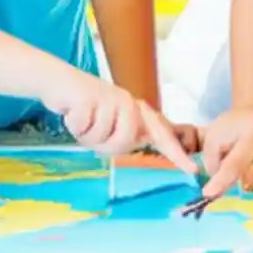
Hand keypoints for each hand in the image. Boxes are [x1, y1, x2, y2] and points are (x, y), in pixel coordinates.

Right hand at [48, 75, 199, 174]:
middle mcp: (128, 102)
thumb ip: (127, 136)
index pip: (161, 134)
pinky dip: (75, 125)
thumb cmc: (86, 109)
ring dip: (87, 135)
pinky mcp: (90, 96)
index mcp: (137, 110)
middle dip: (106, 143)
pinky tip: (73, 111)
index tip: (192, 169)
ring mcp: (110, 97)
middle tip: (92, 131)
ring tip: (83, 120)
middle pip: (125, 140)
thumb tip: (137, 142)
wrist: (59, 82)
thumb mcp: (111, 125)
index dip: (176, 153)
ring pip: (101, 136)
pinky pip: (84, 127)